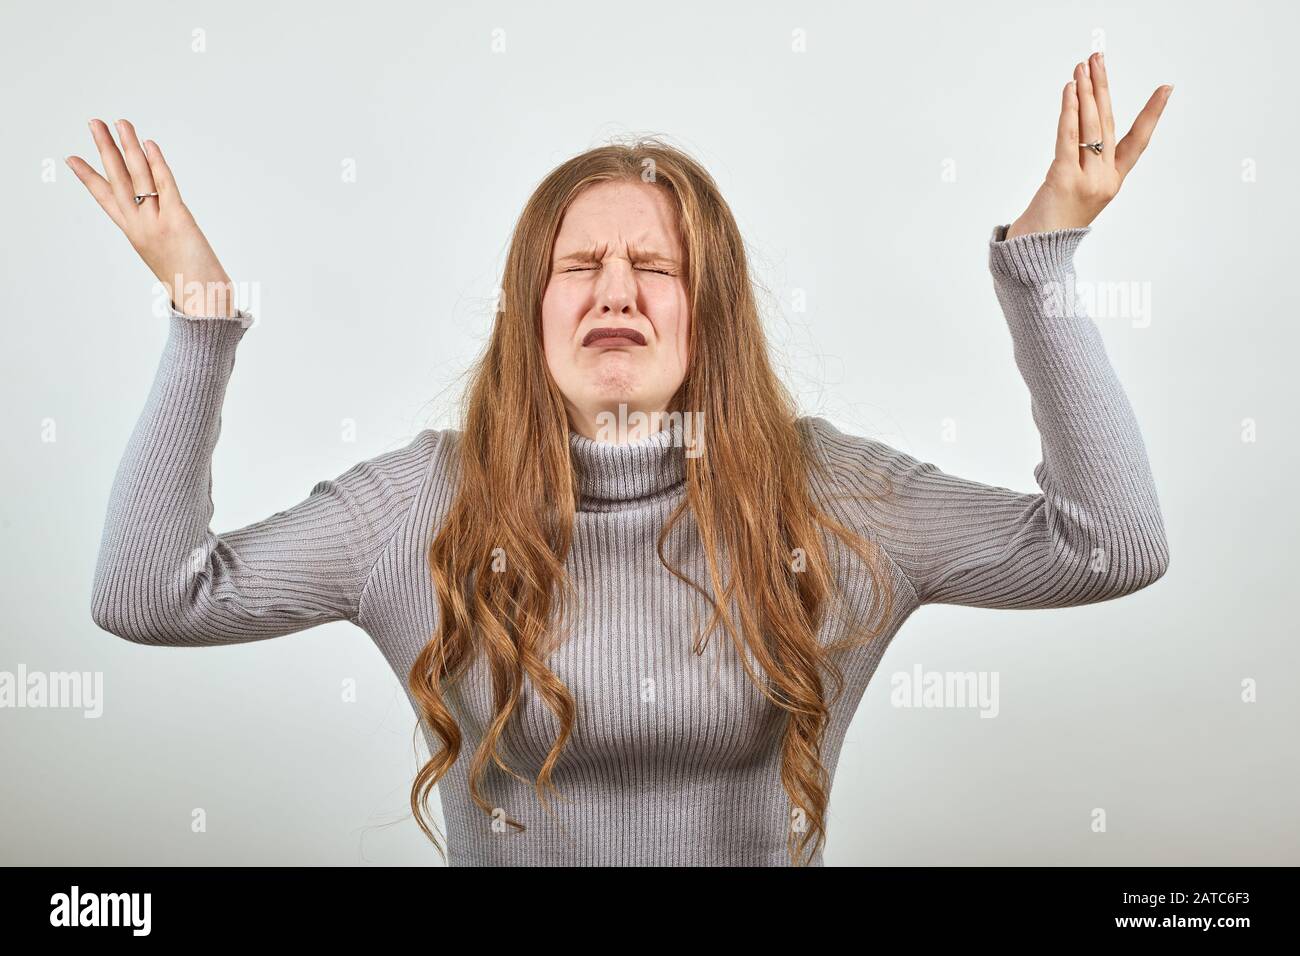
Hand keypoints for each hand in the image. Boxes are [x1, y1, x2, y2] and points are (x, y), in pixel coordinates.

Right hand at [67, 119, 237, 316]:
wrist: (204, 304)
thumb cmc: (193, 286)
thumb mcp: (169, 257)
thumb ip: (163, 237)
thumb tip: (171, 229)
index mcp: (135, 234)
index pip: (106, 199)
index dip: (88, 177)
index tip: (72, 158)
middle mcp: (141, 226)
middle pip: (117, 180)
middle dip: (104, 149)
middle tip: (93, 122)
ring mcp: (157, 223)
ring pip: (138, 177)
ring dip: (128, 146)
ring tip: (119, 122)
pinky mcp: (179, 221)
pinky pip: (165, 185)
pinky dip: (157, 163)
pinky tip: (149, 144)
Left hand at [1005, 52, 1172, 239]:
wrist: (1033, 255)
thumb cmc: (1050, 224)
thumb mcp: (1075, 192)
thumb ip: (1081, 164)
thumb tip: (1076, 128)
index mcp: (1113, 182)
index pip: (1137, 141)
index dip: (1152, 114)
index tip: (1166, 88)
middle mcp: (1105, 179)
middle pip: (1108, 124)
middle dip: (1102, 88)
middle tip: (1098, 59)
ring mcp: (1087, 180)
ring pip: (1091, 127)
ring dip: (1085, 92)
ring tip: (1082, 66)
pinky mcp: (1064, 180)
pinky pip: (1068, 138)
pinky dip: (1070, 112)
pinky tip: (1070, 91)